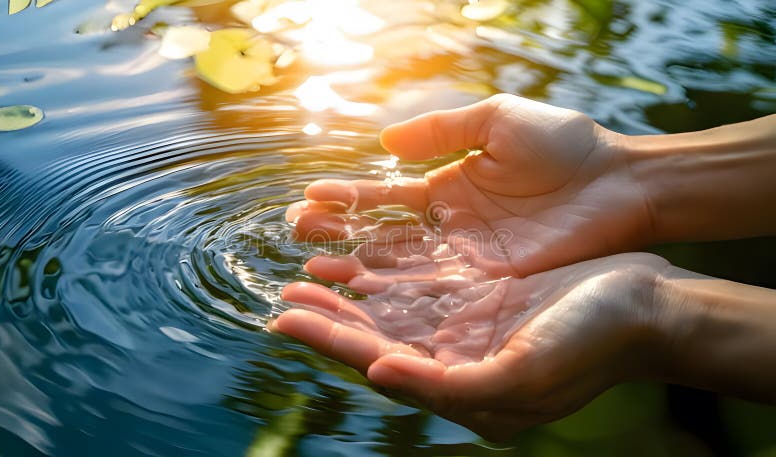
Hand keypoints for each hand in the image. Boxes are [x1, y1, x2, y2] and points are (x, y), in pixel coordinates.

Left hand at [272, 252, 670, 440]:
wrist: (647, 307)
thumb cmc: (594, 346)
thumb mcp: (523, 375)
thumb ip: (449, 386)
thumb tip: (378, 375)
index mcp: (460, 388)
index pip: (377, 363)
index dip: (329, 340)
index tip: (283, 319)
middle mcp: (456, 358)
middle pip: (376, 335)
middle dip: (330, 314)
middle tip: (288, 291)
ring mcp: (468, 323)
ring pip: (394, 306)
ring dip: (354, 288)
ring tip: (311, 266)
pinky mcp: (483, 292)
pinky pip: (425, 277)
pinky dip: (392, 266)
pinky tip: (366, 251)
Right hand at [286, 94, 653, 276]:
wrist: (623, 185)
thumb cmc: (566, 147)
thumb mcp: (499, 121)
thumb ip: (443, 130)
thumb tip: (385, 141)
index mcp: (447, 188)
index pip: (385, 198)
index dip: (347, 198)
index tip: (307, 197)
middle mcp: (449, 230)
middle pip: (382, 237)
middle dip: (338, 235)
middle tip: (294, 236)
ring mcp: (466, 261)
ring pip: (399, 268)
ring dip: (356, 269)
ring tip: (312, 269)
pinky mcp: (488, 286)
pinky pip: (434, 292)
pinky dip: (397, 294)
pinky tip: (361, 295)